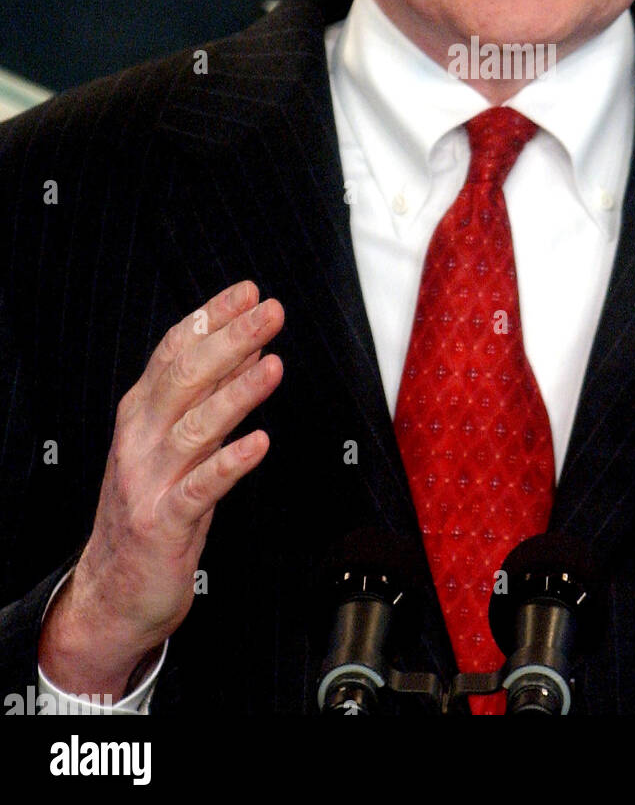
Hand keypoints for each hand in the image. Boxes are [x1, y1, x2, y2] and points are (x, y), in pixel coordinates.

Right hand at [38, 281, 283, 697]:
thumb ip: (208, 396)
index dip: (211, 318)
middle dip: (230, 340)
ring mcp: (149, 479)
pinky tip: (259, 442)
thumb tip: (248, 348)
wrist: (113, 590)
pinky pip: (200, 488)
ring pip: (195, 426)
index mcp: (141, 412)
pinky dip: (230, 463)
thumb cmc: (151, 507)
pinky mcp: (164, 521)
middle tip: (270, 313)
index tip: (248, 292)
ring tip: (274, 365)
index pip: (174, 351)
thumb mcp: (177, 441)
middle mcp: (140, 438)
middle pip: (184, 377)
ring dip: (237, 393)